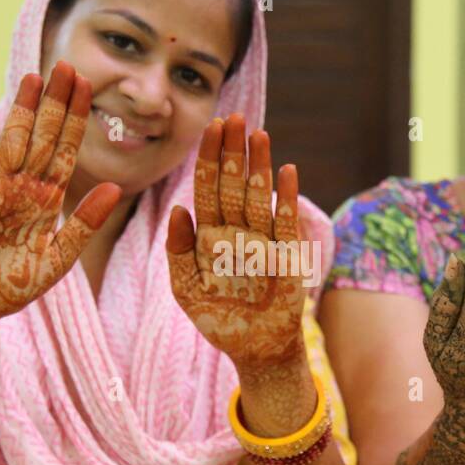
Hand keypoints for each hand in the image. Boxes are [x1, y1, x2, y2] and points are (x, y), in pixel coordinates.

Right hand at [0, 64, 120, 338]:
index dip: (77, 120)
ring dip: (23, 110)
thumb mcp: (58, 259)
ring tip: (34, 76)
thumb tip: (117, 189)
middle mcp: (22, 188)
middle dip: (56, 104)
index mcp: (47, 200)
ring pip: (12, 141)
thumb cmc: (14, 285)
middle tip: (68, 65)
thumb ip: (85, 224)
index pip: (67, 151)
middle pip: (43, 138)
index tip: (88, 86)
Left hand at [166, 114, 308, 373]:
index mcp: (208, 236)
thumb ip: (178, 251)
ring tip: (257, 133)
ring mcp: (262, 241)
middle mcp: (235, 232)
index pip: (205, 189)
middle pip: (231, 184)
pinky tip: (286, 170)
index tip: (209, 128)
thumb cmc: (218, 320)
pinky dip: (285, 197)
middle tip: (233, 116)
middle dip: (231, 151)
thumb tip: (177, 210)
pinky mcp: (286, 255)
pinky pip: (285, 221)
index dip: (207, 159)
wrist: (255, 348)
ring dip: (257, 165)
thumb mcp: (186, 289)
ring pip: (257, 195)